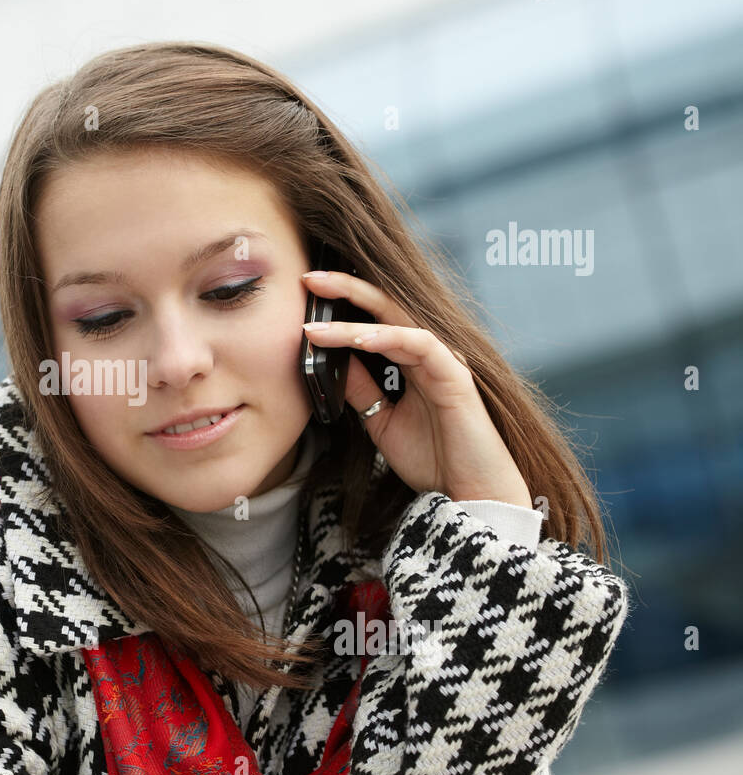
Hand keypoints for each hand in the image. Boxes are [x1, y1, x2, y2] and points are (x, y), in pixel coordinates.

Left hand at [301, 270, 532, 509]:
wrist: (469, 495)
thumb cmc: (433, 459)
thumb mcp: (380, 420)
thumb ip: (360, 389)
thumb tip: (330, 361)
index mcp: (412, 361)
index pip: (375, 319)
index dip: (343, 303)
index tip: (306, 294)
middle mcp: (429, 353)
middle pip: (387, 306)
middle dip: (347, 288)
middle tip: (309, 279)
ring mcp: (444, 361)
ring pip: (397, 323)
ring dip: (354, 320)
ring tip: (317, 327)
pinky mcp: (456, 375)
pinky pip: (421, 344)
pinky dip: (389, 338)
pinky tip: (359, 341)